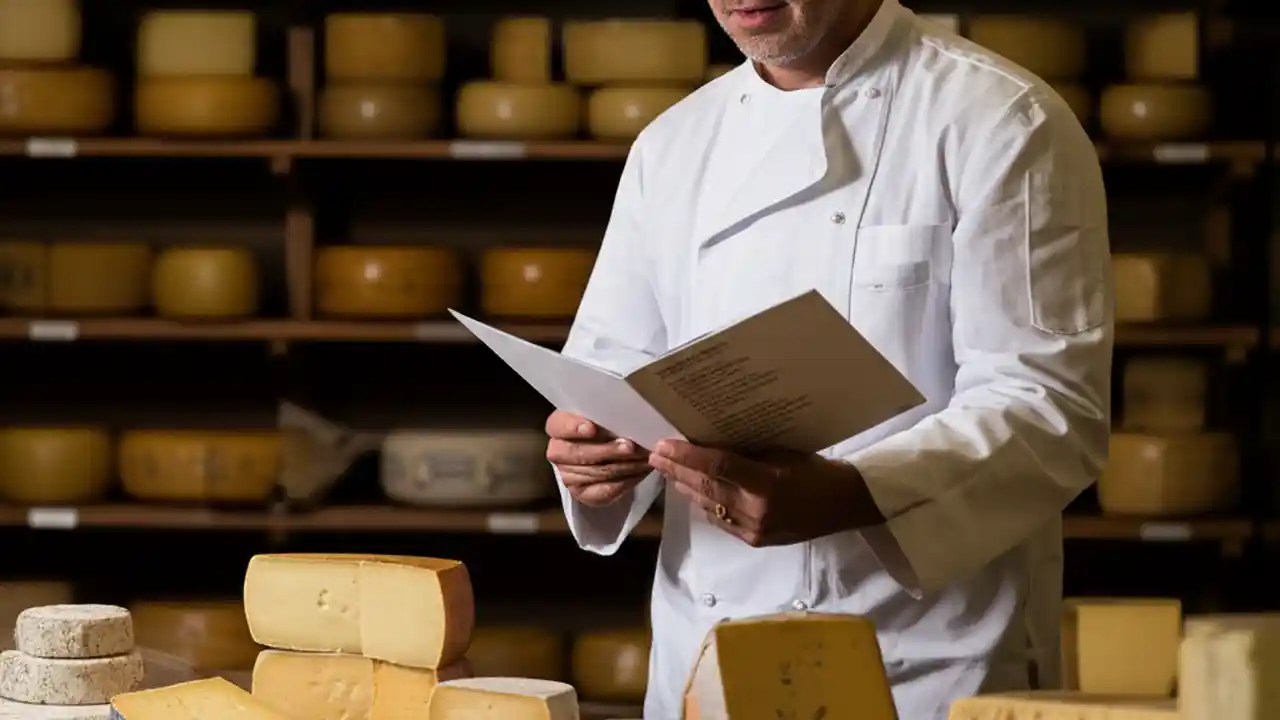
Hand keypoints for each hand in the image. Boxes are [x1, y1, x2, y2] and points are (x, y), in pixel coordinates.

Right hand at [545, 411, 650, 506]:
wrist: (607, 455)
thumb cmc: (607, 428)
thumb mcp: (606, 418)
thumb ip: (610, 417)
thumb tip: (632, 421)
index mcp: (558, 426)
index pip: (559, 425)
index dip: (573, 427)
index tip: (591, 429)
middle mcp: (557, 451)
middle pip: (578, 452)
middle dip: (607, 450)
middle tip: (631, 447)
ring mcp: (566, 475)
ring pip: (596, 472)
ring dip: (624, 466)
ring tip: (644, 459)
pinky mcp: (581, 494)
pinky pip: (603, 492)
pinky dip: (625, 483)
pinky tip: (640, 473)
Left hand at [649, 439, 884, 546]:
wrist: (844, 504)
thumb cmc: (815, 470)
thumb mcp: (782, 453)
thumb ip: (746, 453)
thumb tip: (709, 442)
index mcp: (766, 484)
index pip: (716, 466)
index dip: (686, 456)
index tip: (664, 444)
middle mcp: (756, 510)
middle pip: (706, 487)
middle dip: (677, 470)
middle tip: (655, 454)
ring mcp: (753, 530)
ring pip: (708, 505)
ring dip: (686, 486)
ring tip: (667, 469)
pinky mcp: (754, 541)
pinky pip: (720, 519)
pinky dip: (704, 503)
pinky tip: (693, 490)